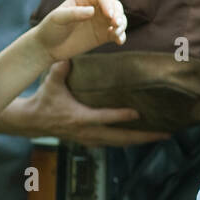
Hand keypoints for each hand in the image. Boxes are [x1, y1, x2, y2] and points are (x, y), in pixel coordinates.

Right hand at [15, 61, 170, 146]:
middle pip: (120, 138)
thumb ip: (60, 70)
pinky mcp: (91, 141)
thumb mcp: (51, 83)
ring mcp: (90, 139)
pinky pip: (114, 143)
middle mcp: (88, 132)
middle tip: (166, 133)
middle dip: (144, 136)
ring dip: (141, 140)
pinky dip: (130, 141)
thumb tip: (69, 56)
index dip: (121, 116)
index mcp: (79, 118)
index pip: (104, 118)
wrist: (33, 122)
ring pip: (120, 143)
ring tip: (162, 135)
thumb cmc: (45, 100)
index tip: (138, 113)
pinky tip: (143, 136)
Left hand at [34, 0, 126, 63]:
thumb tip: (92, 11)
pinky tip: (119, 40)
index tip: (109, 16)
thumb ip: (74, 13)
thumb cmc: (50, 28)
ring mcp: (100, 22)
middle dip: (118, 14)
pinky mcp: (103, 35)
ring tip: (116, 33)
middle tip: (116, 24)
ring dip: (122, 24)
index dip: (108, 4)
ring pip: (118, 18)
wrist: (47, 47)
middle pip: (114, 6)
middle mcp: (95, 8)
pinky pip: (116, 33)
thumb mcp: (58, 18)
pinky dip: (121, 36)